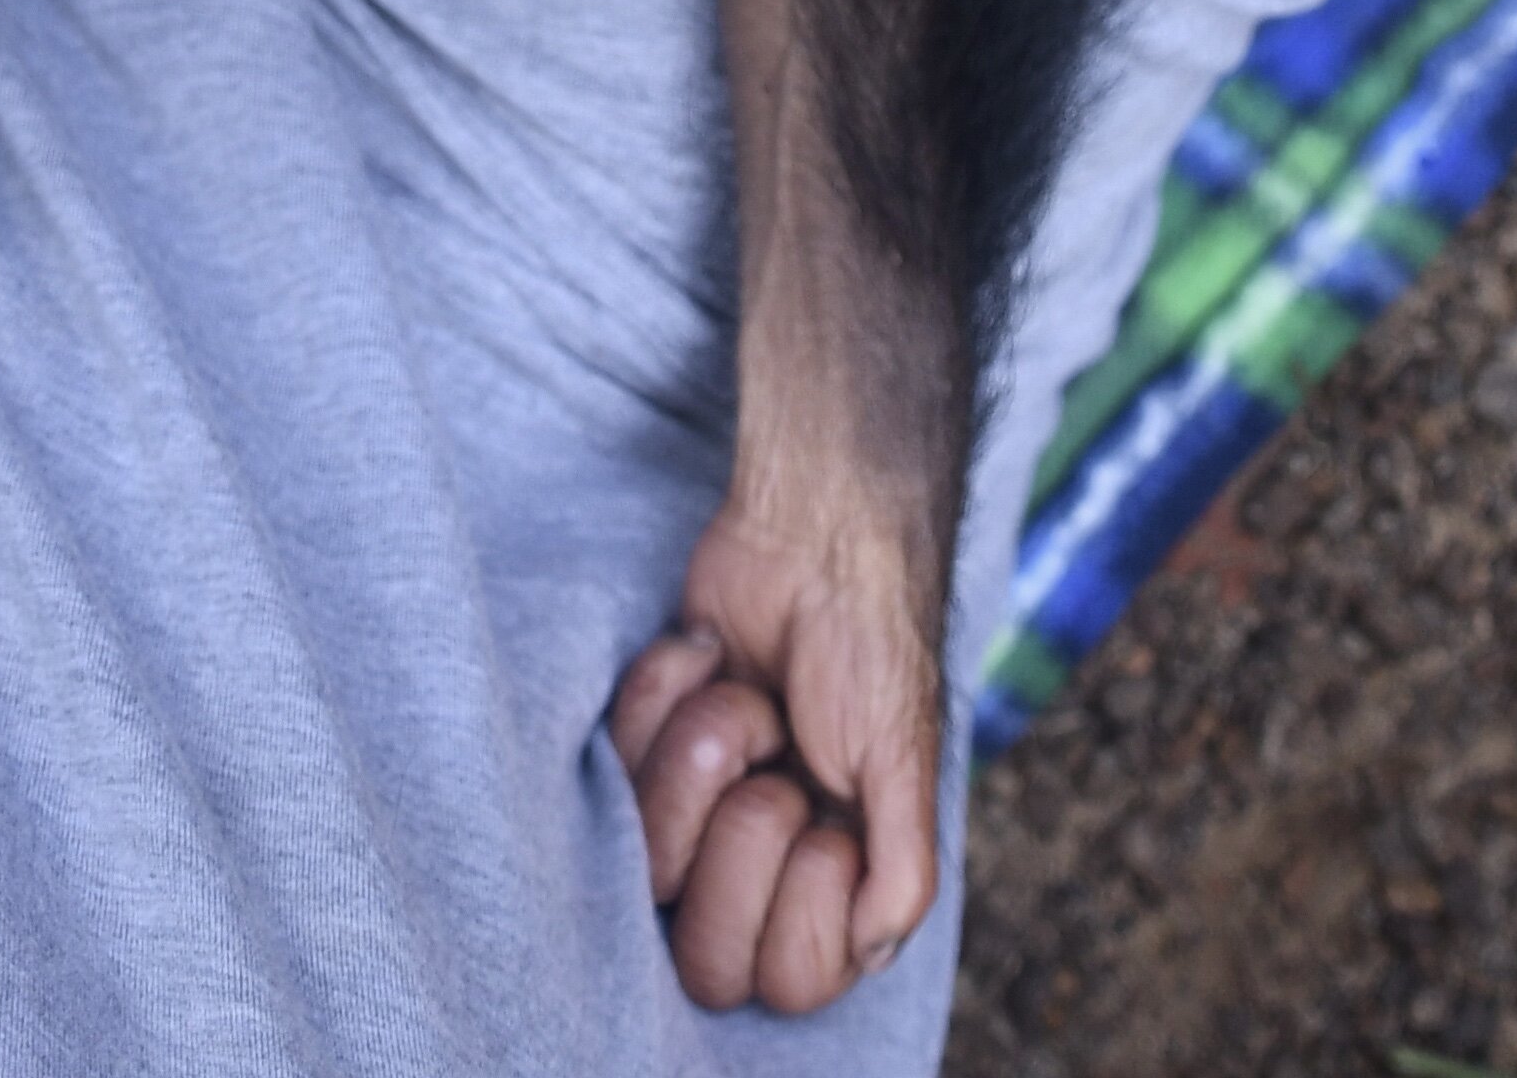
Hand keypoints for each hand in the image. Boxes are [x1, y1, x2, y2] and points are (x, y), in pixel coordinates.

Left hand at [605, 481, 946, 1012]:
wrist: (809, 534)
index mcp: (830, 885)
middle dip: (744, 826)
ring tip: (750, 699)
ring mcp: (687, 815)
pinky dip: (663, 701)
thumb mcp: (906, 764)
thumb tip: (869, 954)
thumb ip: (901, 875)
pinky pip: (609, 775)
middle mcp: (754, 868)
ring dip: (707, 750)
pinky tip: (706, 661)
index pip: (786, 981)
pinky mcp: (634, 751)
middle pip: (704, 947)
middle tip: (781, 759)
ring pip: (648, 860)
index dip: (799, 905)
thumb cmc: (872, 648)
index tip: (828, 824)